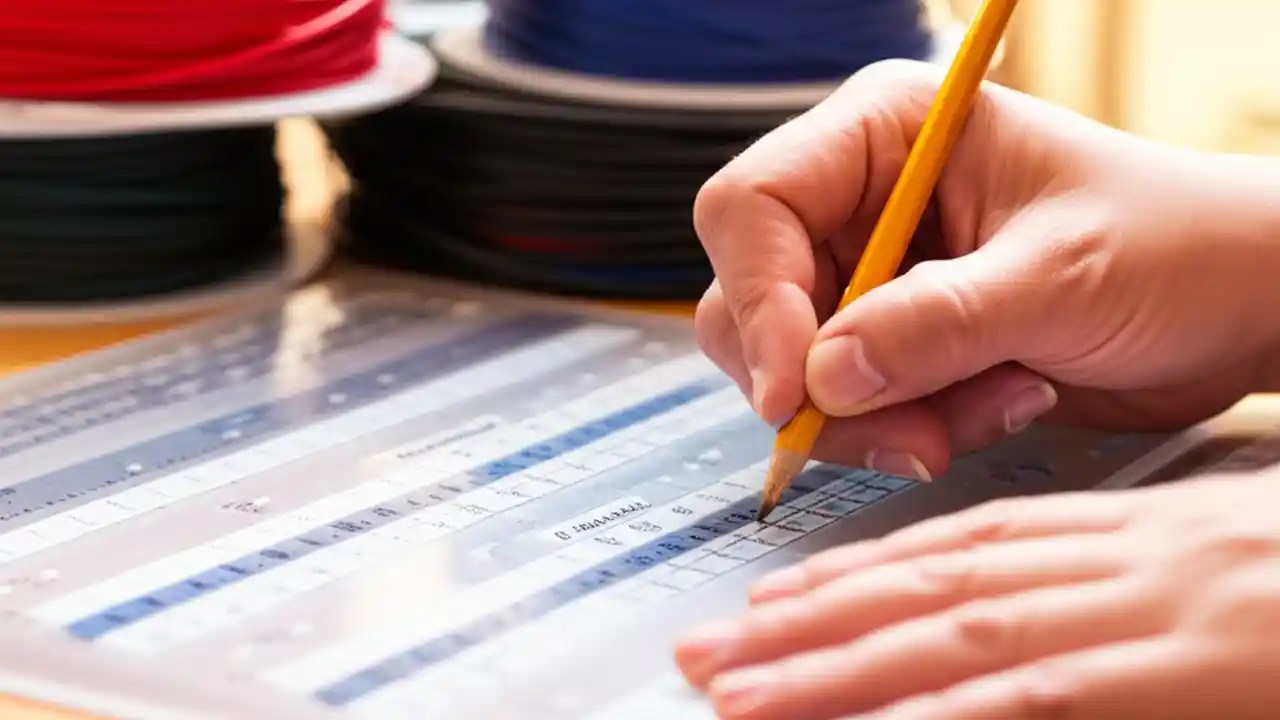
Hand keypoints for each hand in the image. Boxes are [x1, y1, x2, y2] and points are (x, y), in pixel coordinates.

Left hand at [673, 468, 1279, 717]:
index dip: (853, 572)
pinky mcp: (1194, 666)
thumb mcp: (1226, 569)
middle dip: (807, 623)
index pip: (961, 545)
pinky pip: (1045, 695)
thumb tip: (1029, 640)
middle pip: (931, 586)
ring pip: (961, 638)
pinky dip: (951, 716)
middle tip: (708, 653)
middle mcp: (1122, 560)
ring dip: (841, 672)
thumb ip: (1127, 594)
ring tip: (742, 697)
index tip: (771, 598)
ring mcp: (1155, 613)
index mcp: (1130, 533)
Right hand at [694, 58, 1279, 480]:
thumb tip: (820, 378)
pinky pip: (845, 405)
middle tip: (909, 431)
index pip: (752, 206)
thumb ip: (933, 324)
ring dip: (880, 415)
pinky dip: (907, 429)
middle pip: (753, 299)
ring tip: (988, 408)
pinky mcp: (889, 341)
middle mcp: (856, 202)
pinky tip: (994, 407)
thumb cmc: (1171, 247)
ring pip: (791, 368)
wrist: (1232, 308)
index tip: (794, 389)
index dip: (757, 298)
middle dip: (824, 381)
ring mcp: (868, 276)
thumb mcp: (1057, 278)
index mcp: (883, 135)